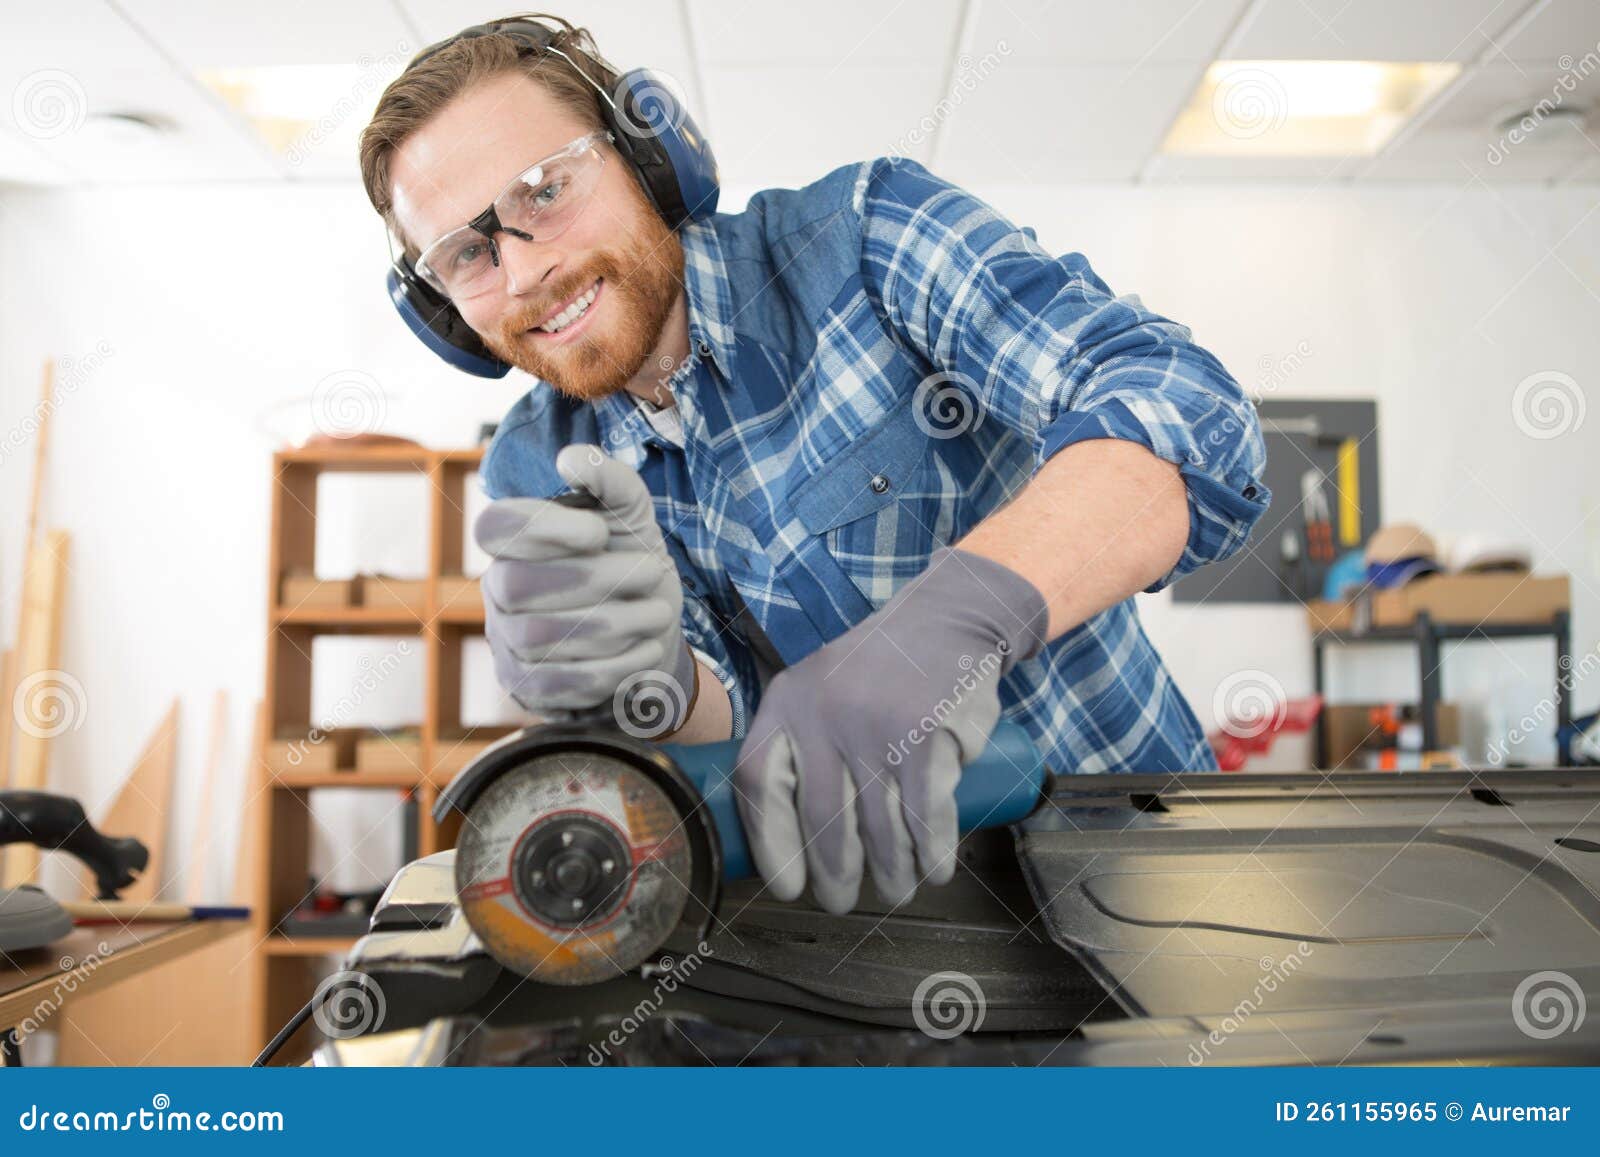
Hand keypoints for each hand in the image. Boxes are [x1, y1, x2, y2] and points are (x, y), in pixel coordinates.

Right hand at [476, 444, 696, 733]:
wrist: (651, 637)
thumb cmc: (632, 568)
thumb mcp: (634, 520)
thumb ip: (612, 482)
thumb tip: (572, 459)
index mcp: (515, 543)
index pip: (495, 527)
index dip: (542, 527)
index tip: (598, 532)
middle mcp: (499, 591)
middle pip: (518, 584)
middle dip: (595, 578)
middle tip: (651, 571)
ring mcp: (509, 644)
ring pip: (541, 636)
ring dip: (615, 622)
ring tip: (659, 611)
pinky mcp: (531, 689)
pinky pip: (560, 681)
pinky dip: (615, 664)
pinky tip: (648, 647)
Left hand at [733, 546, 1048, 912]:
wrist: (948, 619)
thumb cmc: (878, 671)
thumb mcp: (820, 691)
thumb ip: (798, 747)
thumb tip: (786, 841)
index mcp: (787, 703)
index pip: (760, 782)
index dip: (771, 844)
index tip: (789, 885)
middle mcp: (825, 713)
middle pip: (822, 819)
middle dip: (835, 875)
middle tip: (841, 901)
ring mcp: (878, 725)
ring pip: (878, 827)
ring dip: (890, 873)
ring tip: (895, 889)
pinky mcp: (928, 736)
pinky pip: (925, 816)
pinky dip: (932, 853)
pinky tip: (935, 868)